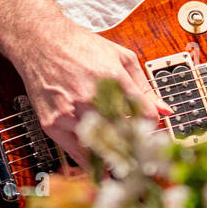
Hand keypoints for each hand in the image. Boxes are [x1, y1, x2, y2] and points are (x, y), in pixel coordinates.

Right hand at [13, 18, 171, 168]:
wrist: (41, 43)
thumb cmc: (82, 47)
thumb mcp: (121, 57)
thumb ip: (144, 86)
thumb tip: (165, 110)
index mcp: (113, 79)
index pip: (145, 115)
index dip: (152, 125)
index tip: (150, 128)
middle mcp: (91, 98)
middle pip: (124, 135)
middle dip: (137, 145)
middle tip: (142, 151)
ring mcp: (70, 113)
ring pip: (101, 148)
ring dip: (115, 156)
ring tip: (124, 159)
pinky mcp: (53, 124)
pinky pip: (77, 154)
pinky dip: (92, 162)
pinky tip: (102, 164)